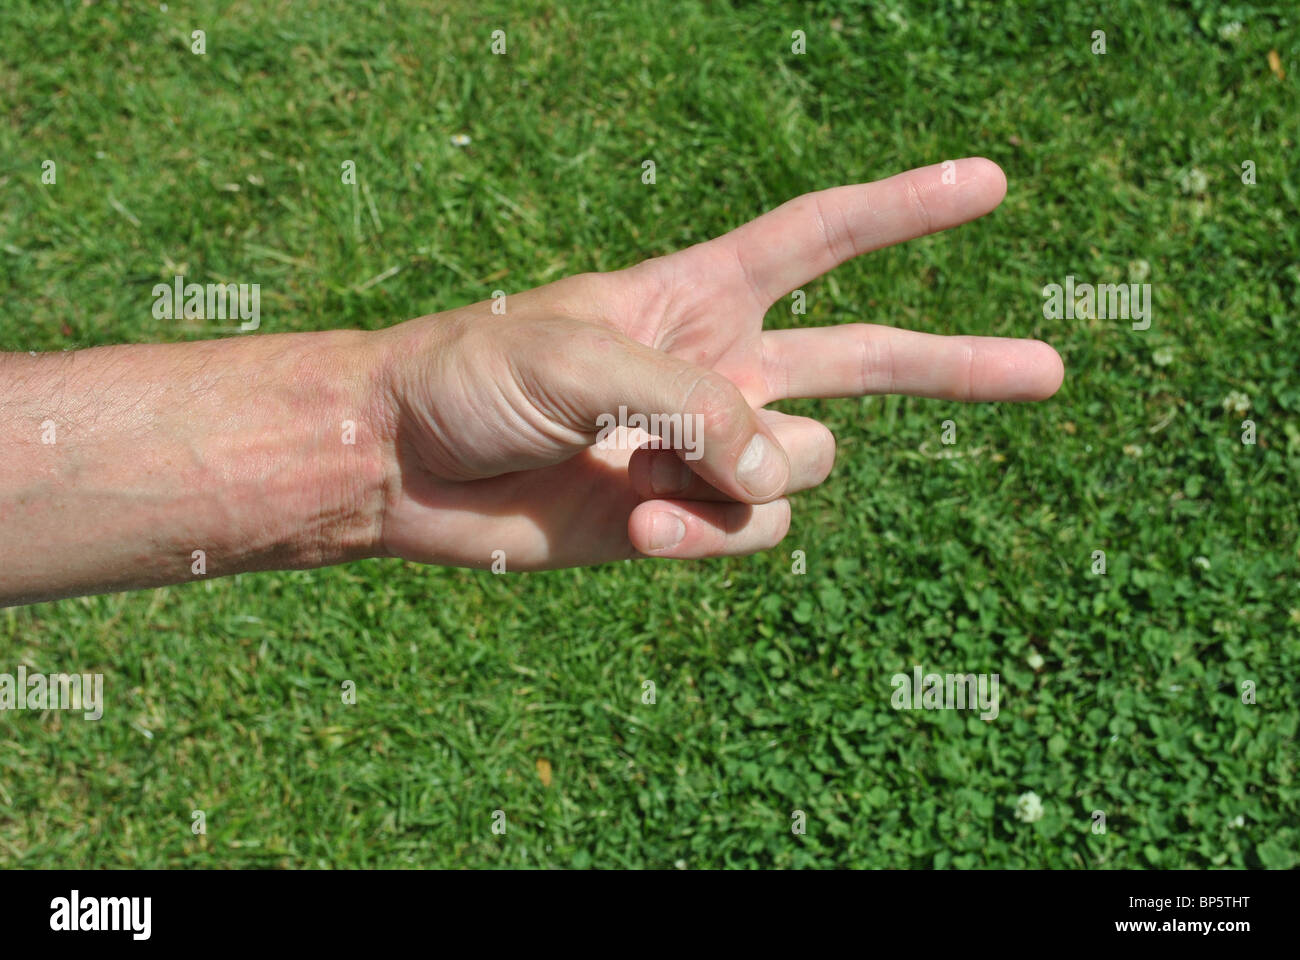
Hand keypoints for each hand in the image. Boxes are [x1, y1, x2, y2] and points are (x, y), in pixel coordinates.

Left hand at [373, 158, 1063, 569]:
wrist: (400, 465)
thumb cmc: (471, 375)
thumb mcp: (583, 358)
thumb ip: (695, 409)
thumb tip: (786, 478)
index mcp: (698, 294)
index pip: (821, 238)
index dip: (904, 209)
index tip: (985, 185)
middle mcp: (719, 369)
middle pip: (867, 363)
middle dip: (956, 366)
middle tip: (1053, 368)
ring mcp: (702, 450)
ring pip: (799, 471)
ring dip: (739, 480)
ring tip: (645, 480)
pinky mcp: (678, 520)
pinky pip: (745, 532)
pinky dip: (704, 538)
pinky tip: (636, 526)